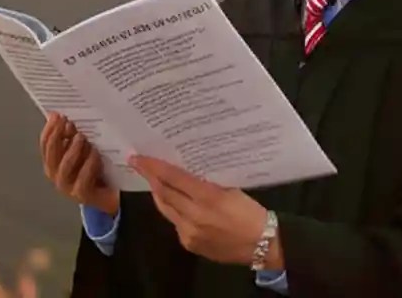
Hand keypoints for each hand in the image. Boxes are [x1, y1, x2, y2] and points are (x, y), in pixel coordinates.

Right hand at [39, 112, 119, 215]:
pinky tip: (95, 153)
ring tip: (81, 137)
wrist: (110, 193)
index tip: (57, 115)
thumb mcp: (82, 148)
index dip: (49, 129)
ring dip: (72, 150)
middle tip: (67, 122)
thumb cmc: (93, 168)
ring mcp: (67, 187)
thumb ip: (72, 136)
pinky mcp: (82, 194)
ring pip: (64, 167)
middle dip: (57, 136)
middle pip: (51, 154)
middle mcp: (56, 175)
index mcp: (53, 162)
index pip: (45, 144)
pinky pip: (83, 178)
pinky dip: (88, 164)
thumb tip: (63, 119)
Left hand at [130, 155, 283, 269]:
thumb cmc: (251, 212)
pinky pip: (175, 223)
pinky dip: (172, 211)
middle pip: (164, 193)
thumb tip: (187, 175)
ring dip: (158, 194)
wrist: (263, 245)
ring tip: (153, 181)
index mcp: (208, 197)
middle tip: (140, 165)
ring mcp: (189, 232)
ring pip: (166, 209)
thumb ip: (207, 184)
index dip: (154, 167)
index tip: (138, 158)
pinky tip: (175, 204)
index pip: (173, 178)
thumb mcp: (232, 190)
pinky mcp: (189, 244)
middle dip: (150, 178)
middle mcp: (194, 215)